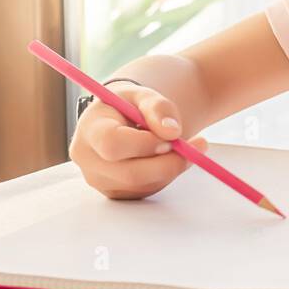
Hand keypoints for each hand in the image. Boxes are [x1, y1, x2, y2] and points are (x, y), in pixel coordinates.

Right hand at [69, 82, 209, 199]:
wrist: (119, 121)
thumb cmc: (129, 106)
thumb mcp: (143, 95)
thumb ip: (158, 107)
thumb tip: (173, 132)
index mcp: (90, 129)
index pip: (112, 144)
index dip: (145, 144)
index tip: (171, 137)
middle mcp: (89, 160)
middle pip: (130, 173)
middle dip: (170, 162)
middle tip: (199, 145)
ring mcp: (101, 180)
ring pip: (144, 184)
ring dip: (173, 167)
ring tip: (189, 146)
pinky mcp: (116, 193)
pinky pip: (147, 191)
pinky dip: (166, 175)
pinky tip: (170, 158)